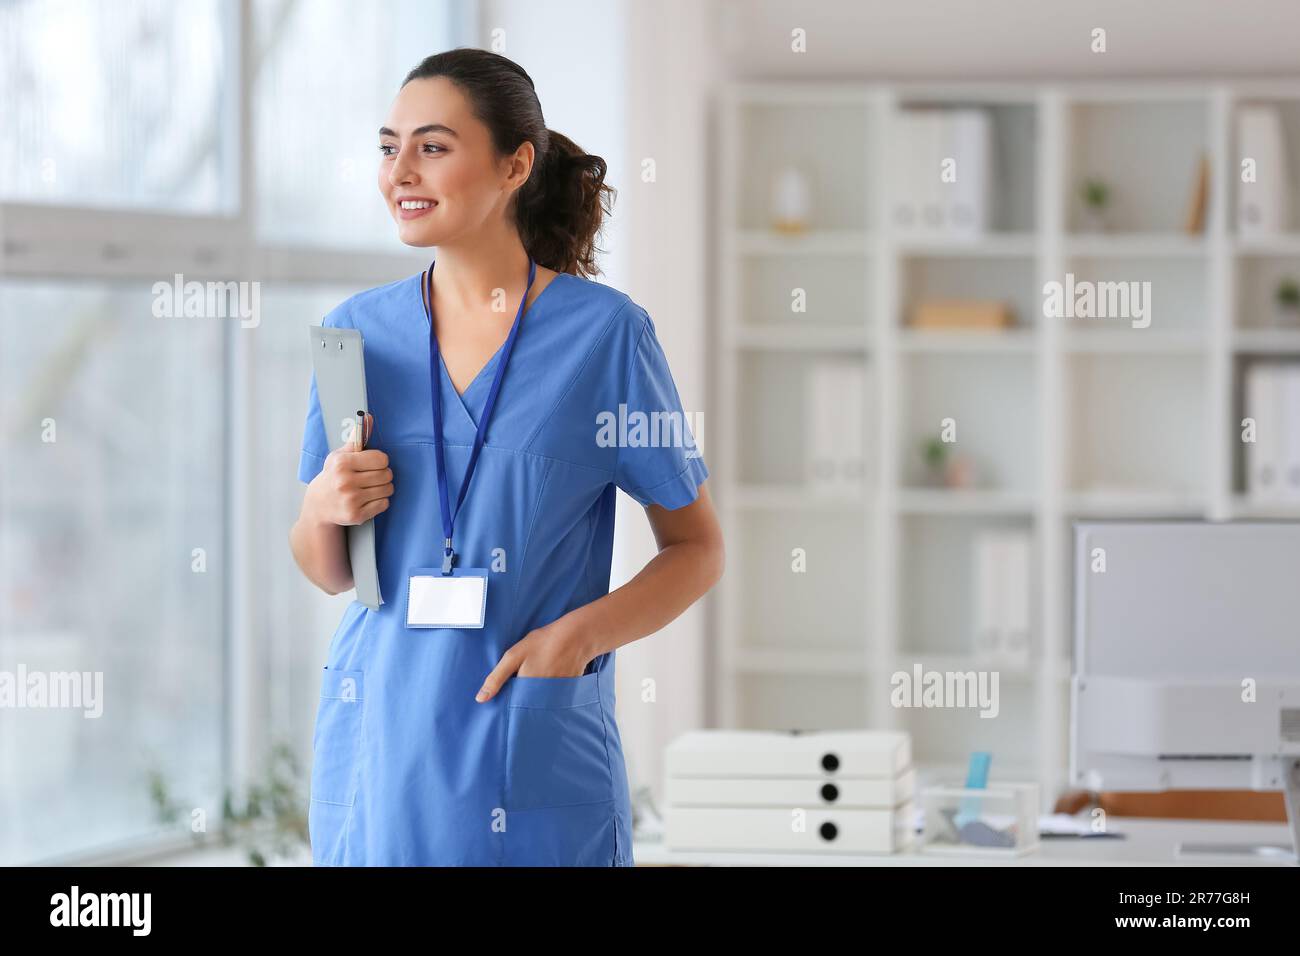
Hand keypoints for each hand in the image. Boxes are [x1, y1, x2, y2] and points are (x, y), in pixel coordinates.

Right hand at [306, 445, 392, 526]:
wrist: (318, 506)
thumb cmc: (333, 476)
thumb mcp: (340, 455)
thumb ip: (357, 437)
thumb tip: (368, 417)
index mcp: (342, 463)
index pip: (381, 459)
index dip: (380, 461)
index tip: (372, 464)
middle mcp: (345, 482)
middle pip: (387, 474)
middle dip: (383, 474)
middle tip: (372, 477)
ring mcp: (351, 500)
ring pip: (388, 489)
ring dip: (383, 488)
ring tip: (370, 488)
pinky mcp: (356, 515)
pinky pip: (384, 504)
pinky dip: (380, 501)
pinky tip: (368, 499)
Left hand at [475, 619, 592, 701]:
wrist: (576, 637)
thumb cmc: (542, 643)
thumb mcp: (514, 656)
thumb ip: (496, 678)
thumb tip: (480, 699)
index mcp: (524, 691)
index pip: (510, 707)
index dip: (506, 703)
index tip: (503, 699)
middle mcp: (539, 699)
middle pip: (525, 707)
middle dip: (520, 701)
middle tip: (523, 682)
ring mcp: (554, 698)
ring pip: (538, 704)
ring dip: (535, 698)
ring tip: (537, 678)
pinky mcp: (565, 694)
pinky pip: (552, 700)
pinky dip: (549, 694)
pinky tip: (550, 677)